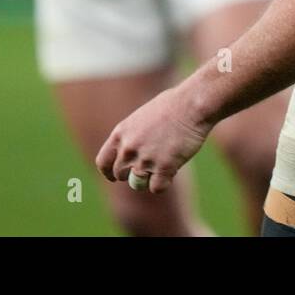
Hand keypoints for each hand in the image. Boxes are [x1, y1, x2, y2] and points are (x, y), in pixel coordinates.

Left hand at [95, 86, 211, 193]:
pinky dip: (164, 182)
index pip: (103, 162)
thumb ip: (131, 136)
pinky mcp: (164, 168)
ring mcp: (145, 160)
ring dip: (148, 179)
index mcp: (120, 134)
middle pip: (120, 175)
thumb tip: (131, 151)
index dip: (109, 172)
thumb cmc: (171, 106)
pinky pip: (156, 188)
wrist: (191, 106)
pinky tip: (173, 169)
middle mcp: (128, 148)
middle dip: (131, 175)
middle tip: (147, 168)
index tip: (115, 177)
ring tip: (162, 165)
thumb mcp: (141, 117)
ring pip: (138, 184)